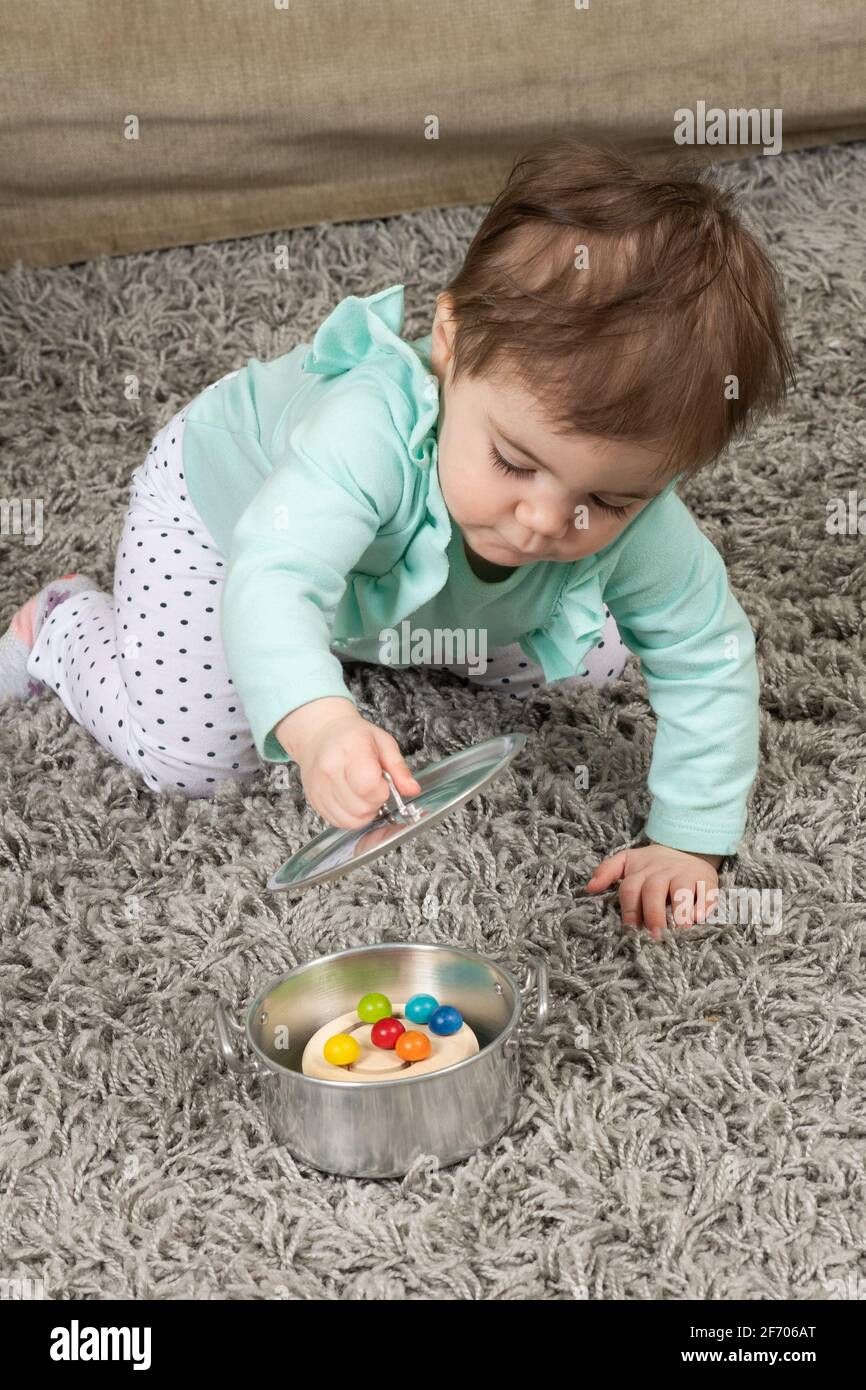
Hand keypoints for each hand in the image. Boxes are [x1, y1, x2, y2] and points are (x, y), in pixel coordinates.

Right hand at [294, 711, 419, 829]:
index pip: (368, 787)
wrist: (320, 735)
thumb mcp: (383, 743)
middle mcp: (329, 770)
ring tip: (362, 793)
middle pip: (361, 808)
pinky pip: (338, 822)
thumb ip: (399, 768)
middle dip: (374, 802)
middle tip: (373, 787)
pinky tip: (351, 799)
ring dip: (363, 812)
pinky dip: (350, 816)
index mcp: (350, 750)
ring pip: (350, 820)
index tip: (383, 783)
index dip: (382, 791)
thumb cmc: (353, 737)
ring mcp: (319, 787)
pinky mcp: (314, 800)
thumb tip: (412, 789)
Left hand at [584, 841, 721, 940]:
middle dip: (652, 914)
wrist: (687, 848)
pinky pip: (708, 892)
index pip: (631, 888)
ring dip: (680, 910)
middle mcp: (663, 871)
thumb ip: (608, 871)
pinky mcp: (707, 880)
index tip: (630, 930)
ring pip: (682, 889)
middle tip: (653, 937)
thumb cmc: (653, 865)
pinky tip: (698, 919)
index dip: (629, 910)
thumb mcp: (628, 861)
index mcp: (641, 870)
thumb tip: (589, 887)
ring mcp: (686, 874)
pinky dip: (704, 905)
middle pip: (654, 890)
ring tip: (679, 930)